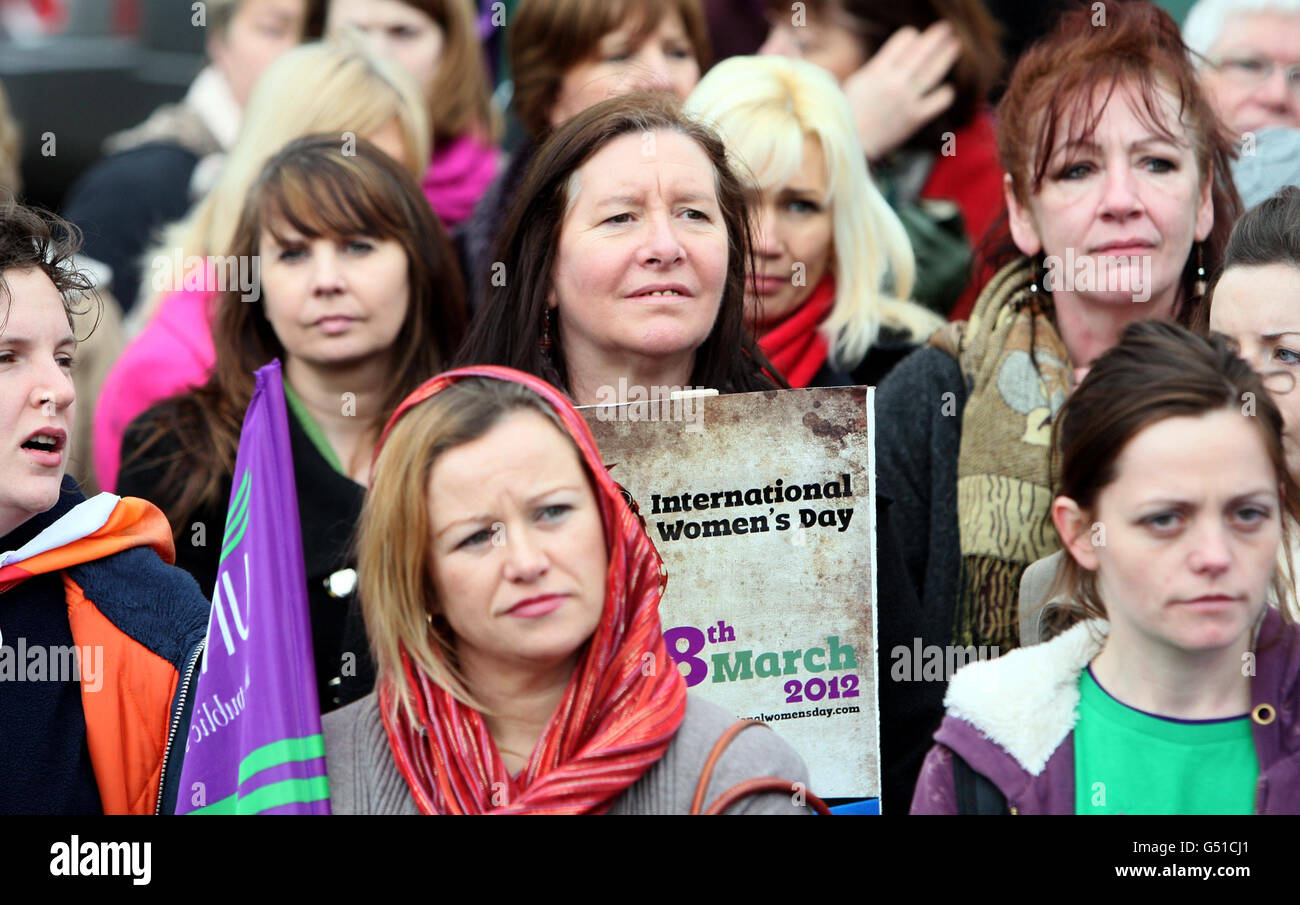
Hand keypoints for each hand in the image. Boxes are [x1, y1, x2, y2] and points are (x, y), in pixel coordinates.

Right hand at [842, 21, 961, 159]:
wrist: (850, 146)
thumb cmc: (846, 114)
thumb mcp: (855, 83)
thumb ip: (876, 67)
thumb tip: (894, 58)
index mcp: (876, 71)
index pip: (903, 41)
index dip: (911, 36)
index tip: (914, 36)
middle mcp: (895, 82)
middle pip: (922, 51)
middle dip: (936, 38)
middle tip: (946, 29)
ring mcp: (907, 100)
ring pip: (934, 71)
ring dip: (946, 56)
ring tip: (955, 46)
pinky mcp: (916, 118)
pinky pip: (940, 100)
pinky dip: (946, 93)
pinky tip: (945, 89)